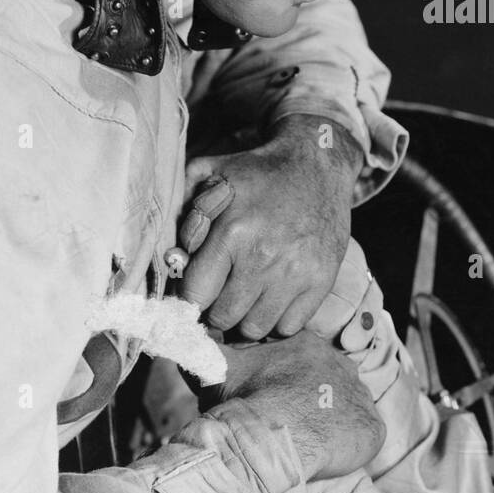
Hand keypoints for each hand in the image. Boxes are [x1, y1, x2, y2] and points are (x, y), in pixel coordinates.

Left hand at [177, 114, 359, 338]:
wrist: (318, 164)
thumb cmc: (258, 172)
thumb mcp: (210, 174)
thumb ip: (183, 214)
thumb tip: (171, 259)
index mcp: (233, 232)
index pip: (196, 297)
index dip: (190, 299)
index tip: (194, 294)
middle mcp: (265, 258)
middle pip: (224, 318)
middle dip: (216, 310)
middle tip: (220, 295)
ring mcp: (297, 273)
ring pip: (256, 329)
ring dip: (246, 319)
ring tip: (246, 298)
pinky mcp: (322, 280)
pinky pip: (289, 327)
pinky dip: (277, 320)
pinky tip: (273, 298)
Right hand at [209, 330, 385, 480]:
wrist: (274, 438)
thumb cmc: (247, 402)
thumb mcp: (219, 370)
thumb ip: (205, 349)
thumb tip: (182, 332)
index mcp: (307, 345)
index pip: (302, 357)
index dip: (286, 378)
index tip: (274, 396)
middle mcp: (340, 363)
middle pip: (326, 380)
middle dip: (311, 398)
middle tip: (290, 419)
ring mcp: (359, 393)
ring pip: (345, 403)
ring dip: (331, 418)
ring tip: (308, 438)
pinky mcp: (372, 425)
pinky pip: (364, 431)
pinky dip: (349, 441)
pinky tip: (330, 450)